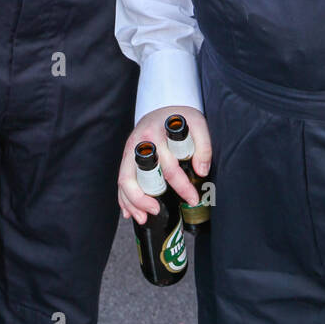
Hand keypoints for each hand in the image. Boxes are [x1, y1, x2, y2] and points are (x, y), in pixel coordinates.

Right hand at [118, 105, 210, 224]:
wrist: (163, 105)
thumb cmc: (180, 117)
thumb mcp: (197, 124)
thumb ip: (203, 146)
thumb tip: (201, 171)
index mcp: (155, 135)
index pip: (168, 167)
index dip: (181, 186)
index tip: (192, 198)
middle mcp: (138, 144)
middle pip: (132, 177)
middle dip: (142, 199)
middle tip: (157, 211)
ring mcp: (129, 151)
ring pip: (123, 181)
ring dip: (130, 202)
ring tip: (142, 218)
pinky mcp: (126, 157)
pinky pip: (121, 180)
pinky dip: (123, 197)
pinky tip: (130, 212)